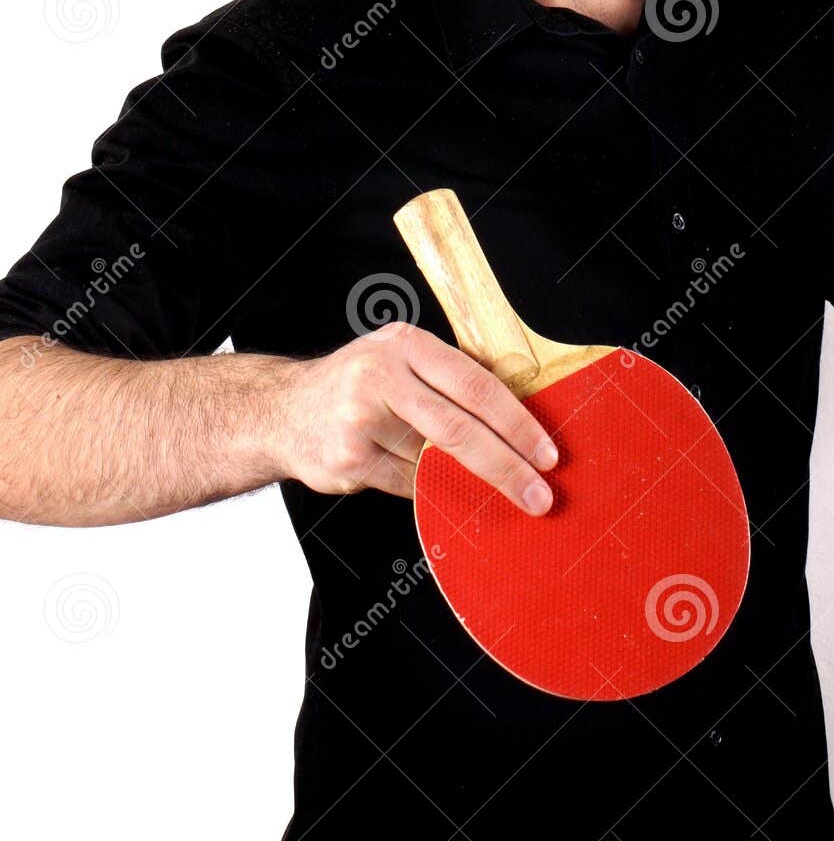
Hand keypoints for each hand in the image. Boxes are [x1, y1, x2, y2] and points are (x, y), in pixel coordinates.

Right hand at [273, 320, 557, 512]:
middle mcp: (381, 376)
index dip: (517, 423)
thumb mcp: (398, 359)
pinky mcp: (349, 459)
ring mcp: (360, 419)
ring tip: (474, 484)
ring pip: (434, 463)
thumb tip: (518, 425)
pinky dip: (425, 489)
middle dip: (507, 467)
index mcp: (406, 345)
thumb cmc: (355, 386)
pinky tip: (423, 482)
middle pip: (460, 429)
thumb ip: (447, 381)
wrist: (280, 411)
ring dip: (459, 479)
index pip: (476, 384)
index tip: (546, 453)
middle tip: (538, 495)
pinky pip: (408, 485)